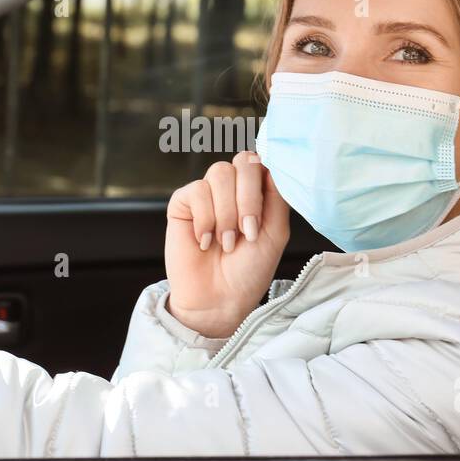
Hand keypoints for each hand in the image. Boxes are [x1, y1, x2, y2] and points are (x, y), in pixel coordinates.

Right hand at [164, 151, 289, 337]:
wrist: (220, 299)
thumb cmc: (249, 270)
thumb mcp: (276, 232)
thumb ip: (277, 194)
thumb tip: (271, 162)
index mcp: (255, 191)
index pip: (261, 161)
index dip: (264, 181)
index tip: (264, 213)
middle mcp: (232, 188)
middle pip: (242, 161)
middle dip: (248, 199)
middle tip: (247, 233)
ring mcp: (207, 194)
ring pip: (219, 173)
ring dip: (227, 213)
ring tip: (225, 242)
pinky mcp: (182, 204)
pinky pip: (197, 191)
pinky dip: (205, 219)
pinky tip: (205, 241)